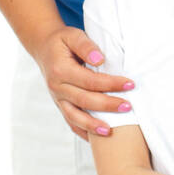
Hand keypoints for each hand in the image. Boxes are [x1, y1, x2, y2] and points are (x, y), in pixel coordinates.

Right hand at [32, 24, 134, 140]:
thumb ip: (86, 46)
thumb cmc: (62, 41)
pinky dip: (83, 131)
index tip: (129, 84)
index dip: (111, 84)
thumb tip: (100, 59)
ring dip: (93, 126)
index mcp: (61, 70)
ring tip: (110, 131)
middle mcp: (57, 87)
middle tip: (128, 107)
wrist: (44, 48)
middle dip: (107, 105)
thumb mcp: (73, 35)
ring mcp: (57, 99)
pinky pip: (70, 122)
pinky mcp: (60, 105)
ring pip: (75, 117)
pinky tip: (96, 139)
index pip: (90, 80)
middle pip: (84, 101)